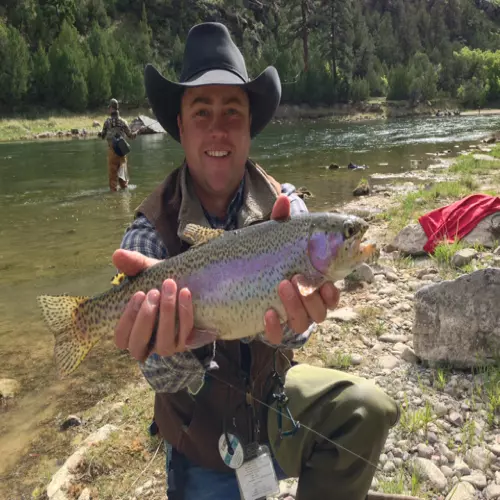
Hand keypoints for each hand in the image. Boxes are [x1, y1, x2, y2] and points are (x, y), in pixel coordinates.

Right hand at [112, 249, 196, 360]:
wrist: (188, 283)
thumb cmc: (160, 282)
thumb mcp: (147, 272)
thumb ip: (132, 264)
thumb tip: (117, 255)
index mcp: (131, 332)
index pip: (120, 338)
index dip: (127, 320)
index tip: (138, 293)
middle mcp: (147, 344)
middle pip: (138, 345)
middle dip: (145, 318)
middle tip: (153, 292)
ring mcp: (168, 345)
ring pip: (163, 345)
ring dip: (167, 314)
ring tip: (170, 288)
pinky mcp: (187, 342)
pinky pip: (186, 335)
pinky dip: (185, 313)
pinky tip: (185, 292)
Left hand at [263, 195, 340, 344]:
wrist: (238, 282)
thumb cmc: (266, 259)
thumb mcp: (273, 240)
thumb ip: (280, 222)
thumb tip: (284, 197)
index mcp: (311, 285)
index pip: (331, 295)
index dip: (333, 293)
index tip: (328, 284)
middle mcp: (303, 305)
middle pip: (320, 311)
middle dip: (312, 297)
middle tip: (296, 278)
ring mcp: (285, 317)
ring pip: (302, 323)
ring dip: (295, 306)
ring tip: (282, 285)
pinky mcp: (267, 327)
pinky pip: (276, 336)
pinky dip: (274, 327)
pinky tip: (267, 313)